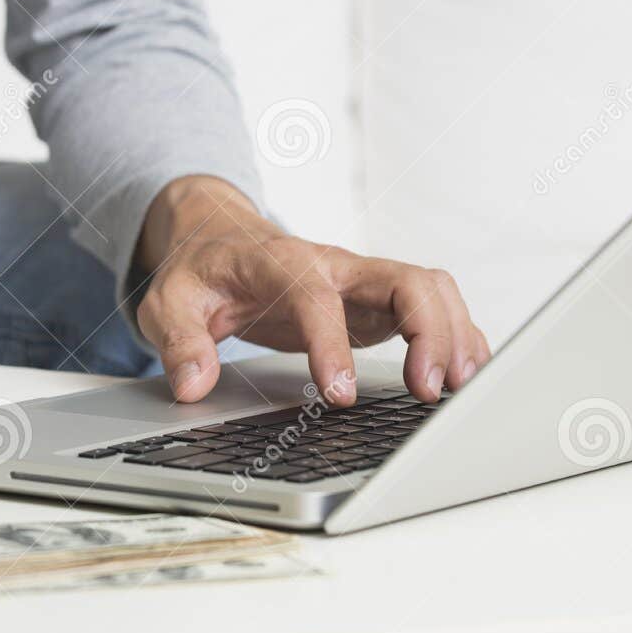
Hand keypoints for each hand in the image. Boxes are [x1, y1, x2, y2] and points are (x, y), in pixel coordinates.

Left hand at [134, 176, 490, 405]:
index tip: (340, 395)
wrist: (216, 237)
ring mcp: (362, 281)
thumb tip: (192, 385)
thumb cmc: (199, 271)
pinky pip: (432, 307)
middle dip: (427, 333)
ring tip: (457, 390)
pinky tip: (463, 376)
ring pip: (429, 289)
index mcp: (280, 264)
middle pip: (403, 280)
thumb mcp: (168, 303)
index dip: (332, 345)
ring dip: (452, 335)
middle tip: (429, 392)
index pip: (316, 298)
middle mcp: (333, 265)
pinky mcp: (377, 301)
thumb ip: (179, 341)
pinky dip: (456, 336)